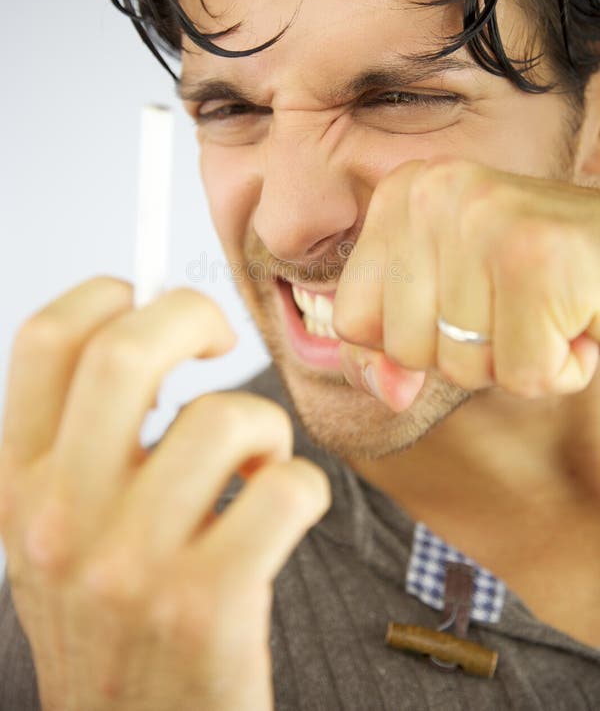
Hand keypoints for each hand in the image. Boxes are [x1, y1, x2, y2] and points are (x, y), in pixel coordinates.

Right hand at [0, 277, 329, 710]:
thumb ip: (82, 444)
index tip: (146, 297)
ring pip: (227, 418)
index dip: (106, 293)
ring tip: (260, 460)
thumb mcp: (60, 534)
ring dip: (265, 424)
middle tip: (218, 336)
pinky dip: (304, 486)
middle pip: (126, 351)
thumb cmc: (112, 628)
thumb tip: (140, 331)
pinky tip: (282, 510)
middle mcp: (65, 520)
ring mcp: (134, 566)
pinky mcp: (210, 606)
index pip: (45, 341)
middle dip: (190, 315)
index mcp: (22, 488)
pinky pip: (287, 489)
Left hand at [334, 156, 599, 407]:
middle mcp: (435, 192)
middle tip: (520, 302)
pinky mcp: (539, 258)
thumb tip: (388, 393)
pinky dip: (562, 368)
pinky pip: (524, 374)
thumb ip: (394, 348)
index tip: (469, 298)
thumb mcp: (453, 302)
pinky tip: (580, 318)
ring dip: (518, 359)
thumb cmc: (547, 279)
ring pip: (463, 365)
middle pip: (404, 347)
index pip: (350, 319)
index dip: (412, 339)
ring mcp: (486, 220)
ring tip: (551, 306)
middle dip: (468, 351)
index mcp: (403, 192)